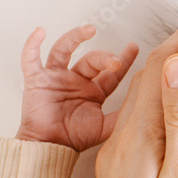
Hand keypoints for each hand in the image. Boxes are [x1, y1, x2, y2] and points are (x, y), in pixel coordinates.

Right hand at [15, 24, 138, 150]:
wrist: (50, 148)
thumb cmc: (75, 139)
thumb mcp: (106, 127)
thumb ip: (123, 116)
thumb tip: (147, 106)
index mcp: (94, 91)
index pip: (111, 72)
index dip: (123, 60)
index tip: (134, 47)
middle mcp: (76, 81)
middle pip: (92, 60)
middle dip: (104, 57)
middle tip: (115, 61)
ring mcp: (56, 78)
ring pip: (64, 50)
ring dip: (75, 38)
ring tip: (89, 30)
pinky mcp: (37, 80)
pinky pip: (30, 59)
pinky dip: (32, 44)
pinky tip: (40, 32)